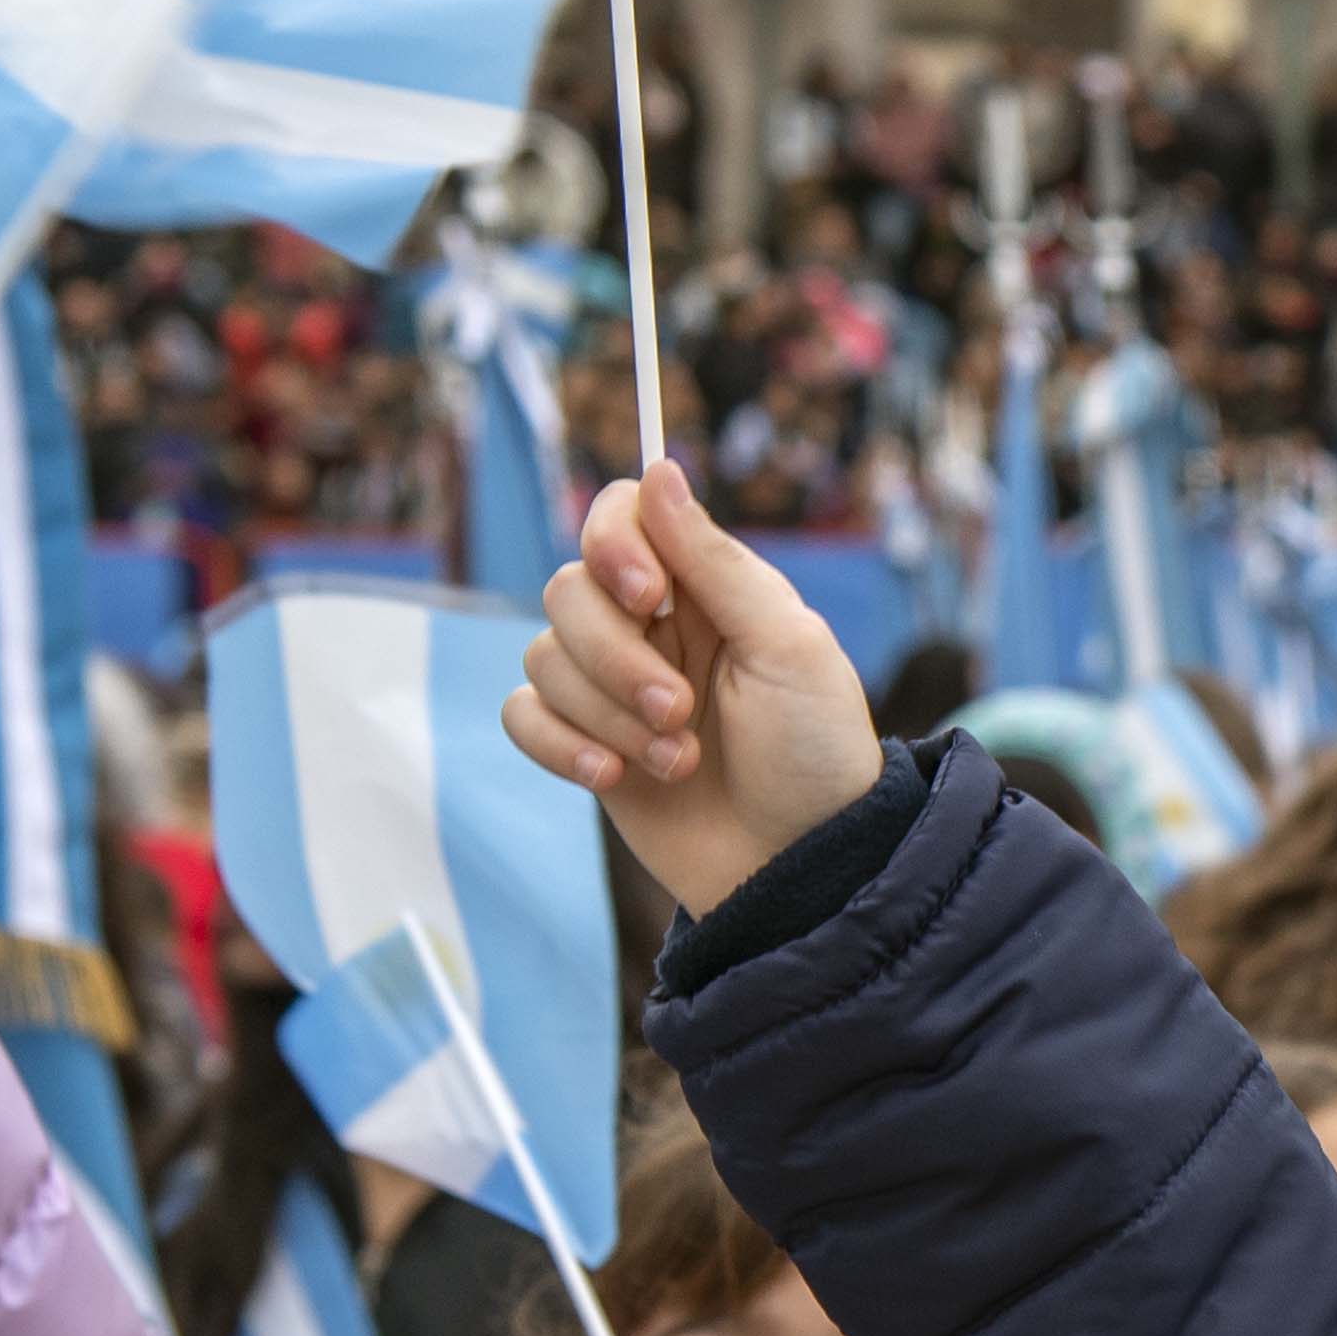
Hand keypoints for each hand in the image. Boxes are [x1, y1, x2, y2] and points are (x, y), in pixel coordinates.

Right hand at [502, 463, 881, 916]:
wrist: (803, 865)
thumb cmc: (815, 752)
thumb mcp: (788, 647)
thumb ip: (717, 562)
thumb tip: (659, 469)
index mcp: (705, 589)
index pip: (623, 517)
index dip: (616, 543)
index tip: (649, 595)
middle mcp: (652, 627)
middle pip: (569, 591)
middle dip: (617, 657)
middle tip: (681, 710)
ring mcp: (612, 687)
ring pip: (544, 657)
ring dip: (608, 715)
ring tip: (680, 760)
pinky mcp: (584, 743)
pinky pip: (521, 713)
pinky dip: (560, 745)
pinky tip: (614, 779)